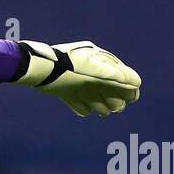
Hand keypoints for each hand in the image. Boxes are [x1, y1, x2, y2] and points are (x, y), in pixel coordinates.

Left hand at [17, 40, 140, 117]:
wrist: (37, 69)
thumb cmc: (66, 67)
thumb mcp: (91, 69)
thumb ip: (112, 75)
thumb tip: (135, 82)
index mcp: (97, 60)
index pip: (118, 74)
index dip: (128, 86)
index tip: (133, 97)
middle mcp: (88, 70)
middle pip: (107, 87)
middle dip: (114, 97)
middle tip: (117, 108)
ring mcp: (75, 81)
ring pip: (93, 95)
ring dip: (100, 104)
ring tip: (104, 112)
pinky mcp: (63, 90)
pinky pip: (75, 100)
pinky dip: (81, 106)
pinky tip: (84, 111)